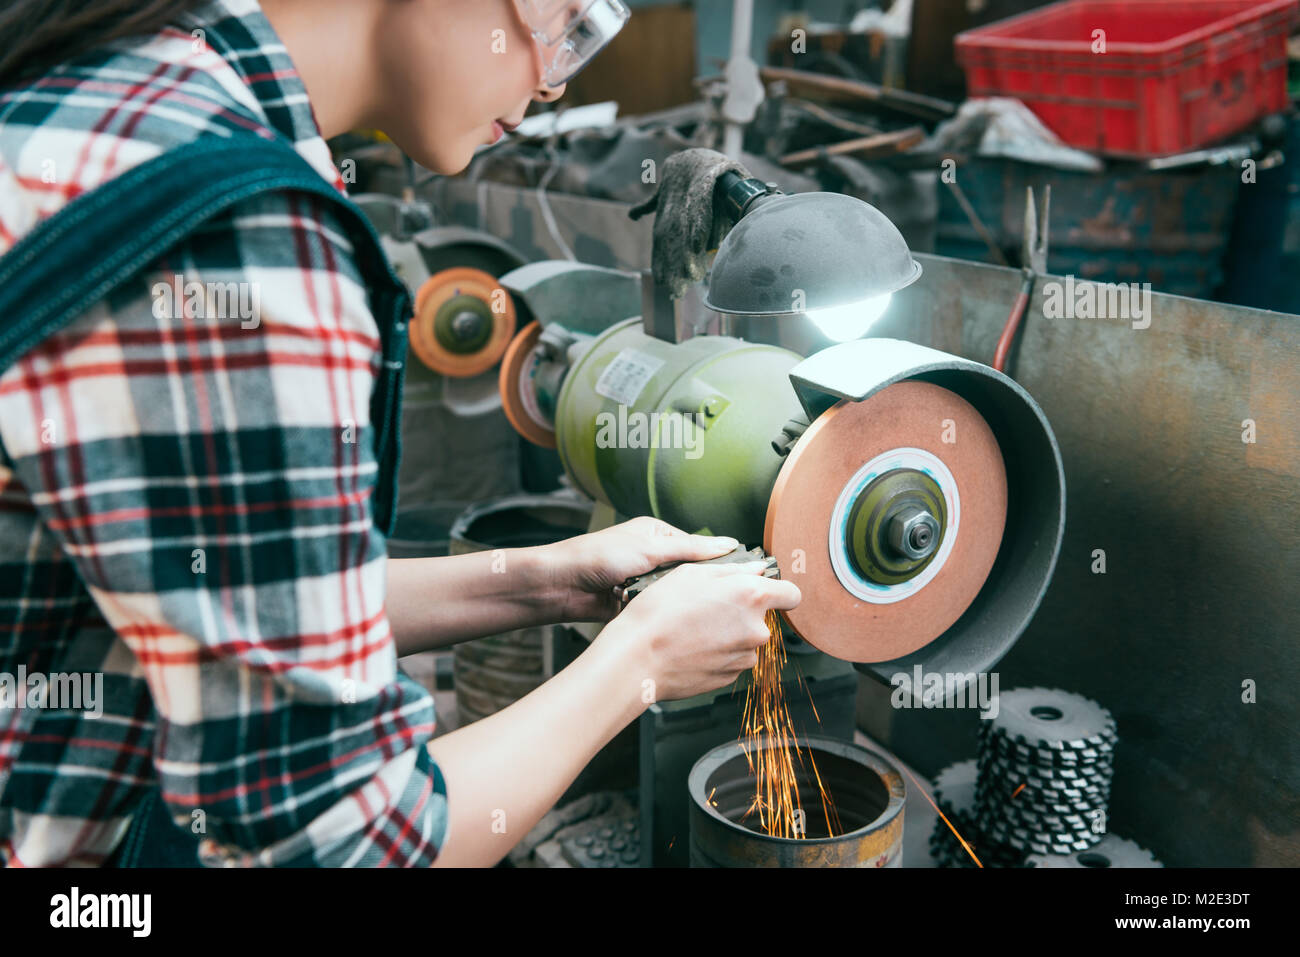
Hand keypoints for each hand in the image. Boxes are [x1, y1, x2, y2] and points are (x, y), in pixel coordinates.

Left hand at [541, 516, 742, 621]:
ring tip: (711, 615)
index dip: (721, 563)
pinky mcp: (636, 605)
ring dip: (683, 603)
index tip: (748, 576)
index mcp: (659, 535)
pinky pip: (661, 610)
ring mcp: (645, 583)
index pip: (700, 549)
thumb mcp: (650, 547)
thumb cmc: (599, 556)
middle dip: (704, 587)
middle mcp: (654, 557)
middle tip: (733, 601)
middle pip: (690, 575)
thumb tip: (730, 544)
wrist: (561, 585)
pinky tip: (683, 624)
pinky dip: (667, 615)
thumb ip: (691, 549)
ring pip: (677, 595)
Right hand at [598, 560, 801, 702]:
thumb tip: (759, 569)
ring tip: (693, 629)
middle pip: (762, 618)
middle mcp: (756, 629)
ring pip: (745, 640)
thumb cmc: (659, 611)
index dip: (780, 591)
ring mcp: (744, 657)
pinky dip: (717, 653)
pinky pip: (731, 659)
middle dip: (742, 612)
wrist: (637, 658)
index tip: (766, 592)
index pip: (792, 594)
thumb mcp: (691, 573)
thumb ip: (734, 570)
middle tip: (706, 607)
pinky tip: (691, 647)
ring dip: (728, 634)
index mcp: (751, 596)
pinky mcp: (730, 677)